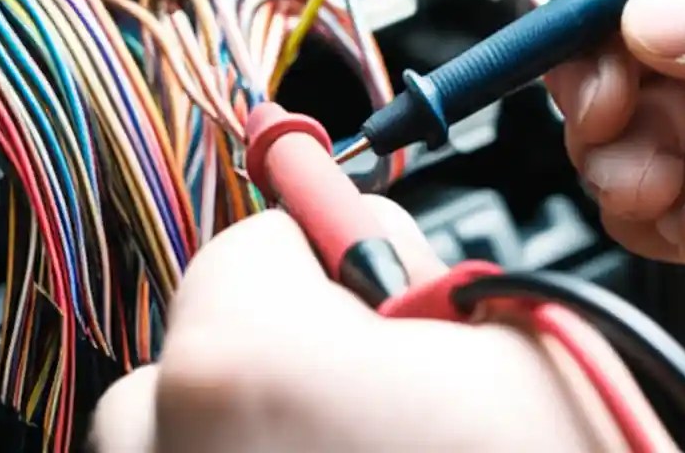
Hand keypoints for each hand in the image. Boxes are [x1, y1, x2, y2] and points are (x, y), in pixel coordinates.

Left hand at [90, 197, 655, 451]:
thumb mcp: (517, 346)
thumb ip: (416, 286)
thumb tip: (370, 258)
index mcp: (247, 365)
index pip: (244, 252)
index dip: (314, 260)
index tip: (348, 282)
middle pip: (187, 363)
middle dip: (266, 356)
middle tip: (356, 387)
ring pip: (167, 452)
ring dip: (235, 438)